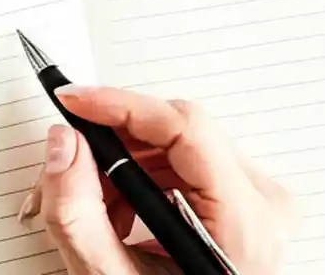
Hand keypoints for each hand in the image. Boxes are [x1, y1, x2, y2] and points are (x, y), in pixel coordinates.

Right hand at [24, 86, 296, 273]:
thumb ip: (78, 213)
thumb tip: (62, 146)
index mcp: (245, 222)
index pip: (183, 126)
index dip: (119, 105)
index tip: (73, 102)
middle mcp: (262, 204)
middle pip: (172, 132)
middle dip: (109, 148)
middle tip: (69, 171)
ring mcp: (256, 202)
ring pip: (170, 145)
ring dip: (119, 167)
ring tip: (95, 211)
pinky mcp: (241, 202)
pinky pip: (179, 164)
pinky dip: (137, 181)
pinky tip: (118, 217)